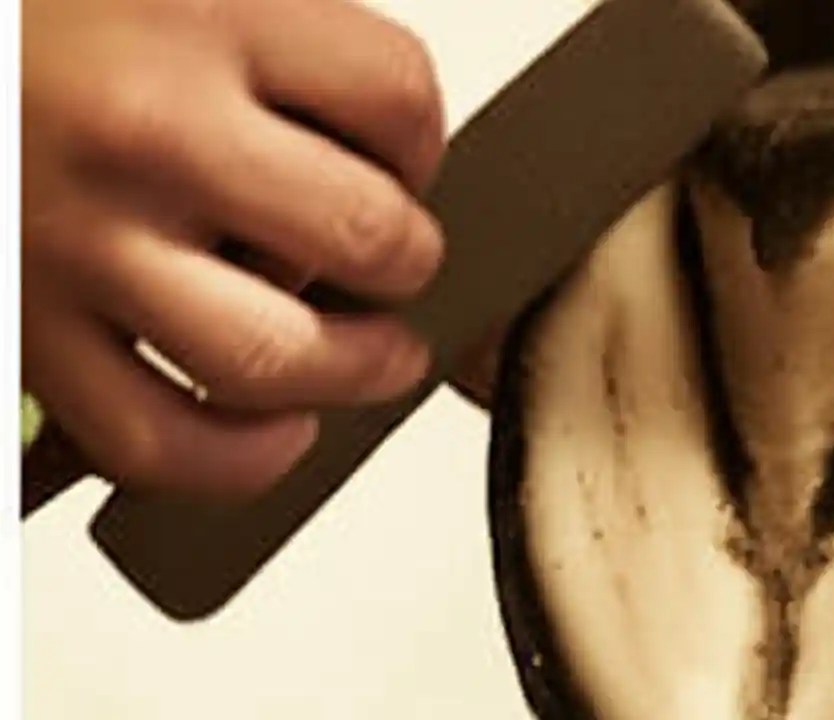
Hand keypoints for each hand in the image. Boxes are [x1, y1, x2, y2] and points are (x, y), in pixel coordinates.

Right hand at [22, 0, 445, 494]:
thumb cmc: (47, 19)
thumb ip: (288, 46)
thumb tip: (388, 150)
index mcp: (199, 16)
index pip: (394, 96)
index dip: (420, 138)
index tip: (399, 157)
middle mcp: (147, 133)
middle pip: (364, 233)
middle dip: (406, 261)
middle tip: (396, 261)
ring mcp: (80, 243)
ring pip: (274, 357)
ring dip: (354, 370)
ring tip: (374, 356)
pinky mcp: (23, 332)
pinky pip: (157, 441)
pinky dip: (243, 459)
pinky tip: (278, 428)